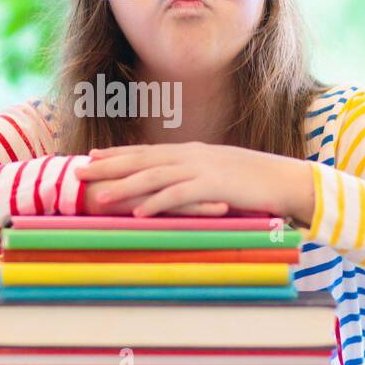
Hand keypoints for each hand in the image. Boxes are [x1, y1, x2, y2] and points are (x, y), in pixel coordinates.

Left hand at [75, 142, 314, 222]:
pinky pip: (178, 196)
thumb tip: (176, 185)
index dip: (117, 154)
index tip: (92, 156)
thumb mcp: (219, 173)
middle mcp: (191, 156)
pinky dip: (156, 204)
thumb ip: (195, 175)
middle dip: (108, 166)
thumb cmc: (253, 181)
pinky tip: (138, 213)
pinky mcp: (213, 187)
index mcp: (190, 152)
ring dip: (124, 187)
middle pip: (141, 160)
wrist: (285, 179)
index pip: (146, 151)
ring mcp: (201, 169)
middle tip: (80, 171)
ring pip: (153, 176)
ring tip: (100, 196)